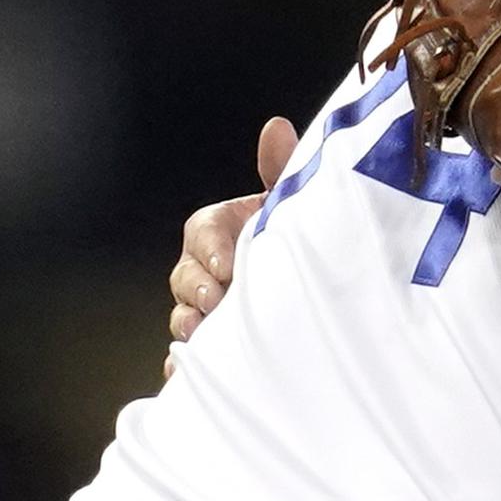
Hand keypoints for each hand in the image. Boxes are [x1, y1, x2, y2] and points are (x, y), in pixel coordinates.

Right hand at [164, 116, 296, 375]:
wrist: (318, 292)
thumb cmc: (297, 240)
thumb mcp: (292, 205)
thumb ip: (282, 169)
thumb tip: (276, 126)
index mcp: (222, 230)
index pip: (202, 231)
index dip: (211, 247)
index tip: (227, 265)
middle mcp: (206, 270)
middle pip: (184, 276)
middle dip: (196, 289)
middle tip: (216, 301)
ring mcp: (204, 309)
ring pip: (182, 316)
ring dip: (188, 325)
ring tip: (203, 335)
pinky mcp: (210, 345)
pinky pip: (186, 357)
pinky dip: (182, 366)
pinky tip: (184, 373)